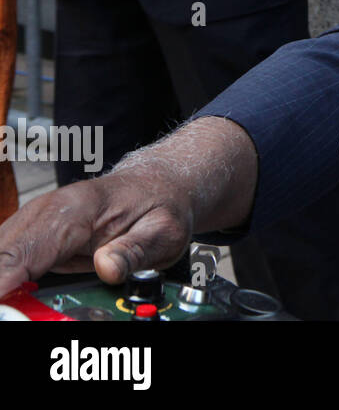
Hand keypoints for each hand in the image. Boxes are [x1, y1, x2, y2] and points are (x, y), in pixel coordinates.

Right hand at [0, 169, 193, 298]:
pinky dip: (6, 274)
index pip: (29, 248)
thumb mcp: (162, 232)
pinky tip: (10, 295)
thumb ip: (134, 251)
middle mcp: (48, 210)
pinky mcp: (35, 234)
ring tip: (8, 308)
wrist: (156, 186)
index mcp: (79, 208)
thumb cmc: (158, 205)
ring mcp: (37, 221)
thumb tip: (108, 268)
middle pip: (4, 251)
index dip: (6, 278)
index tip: (1, 302)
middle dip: (0, 281)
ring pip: (1, 253)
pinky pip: (8, 256)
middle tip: (5, 312)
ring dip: (2, 278)